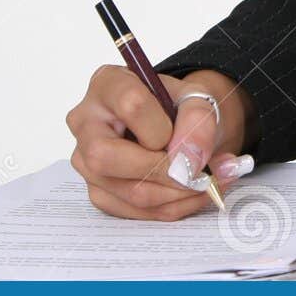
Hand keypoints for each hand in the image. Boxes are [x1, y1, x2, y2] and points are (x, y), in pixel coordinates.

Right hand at [65, 66, 255, 219]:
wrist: (179, 124)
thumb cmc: (179, 107)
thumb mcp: (198, 98)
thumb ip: (198, 120)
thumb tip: (188, 162)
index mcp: (108, 84)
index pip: (129, 105)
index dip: (162, 128)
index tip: (185, 138)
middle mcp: (86, 123)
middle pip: (106, 157)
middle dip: (162, 170)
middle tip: (198, 172)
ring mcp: (86, 161)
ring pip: (125, 190)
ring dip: (176, 193)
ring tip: (209, 181)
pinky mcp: (98, 191)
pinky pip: (133, 210)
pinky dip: (172, 206)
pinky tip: (194, 192)